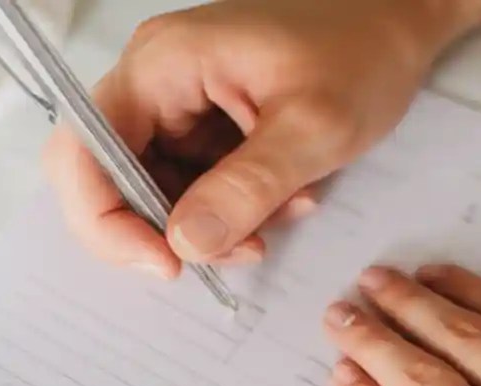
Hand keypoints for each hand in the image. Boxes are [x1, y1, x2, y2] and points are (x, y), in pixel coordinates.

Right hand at [44, 0, 480, 277]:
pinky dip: (229, 211)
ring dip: (206, 226)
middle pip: (107, 179)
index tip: (167, 264)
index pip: (83, 151)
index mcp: (161, 65)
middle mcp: (153, 82)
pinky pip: (189, 188)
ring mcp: (175, 106)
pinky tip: (283, 202)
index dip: (106, 220)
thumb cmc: (362, 53)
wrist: (397, 26)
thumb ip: (246, 188)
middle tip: (227, 253)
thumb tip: (185, 245)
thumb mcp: (313, 127)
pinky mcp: (201, 128)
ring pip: (151, 193)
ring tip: (277, 219)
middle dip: (161, 231)